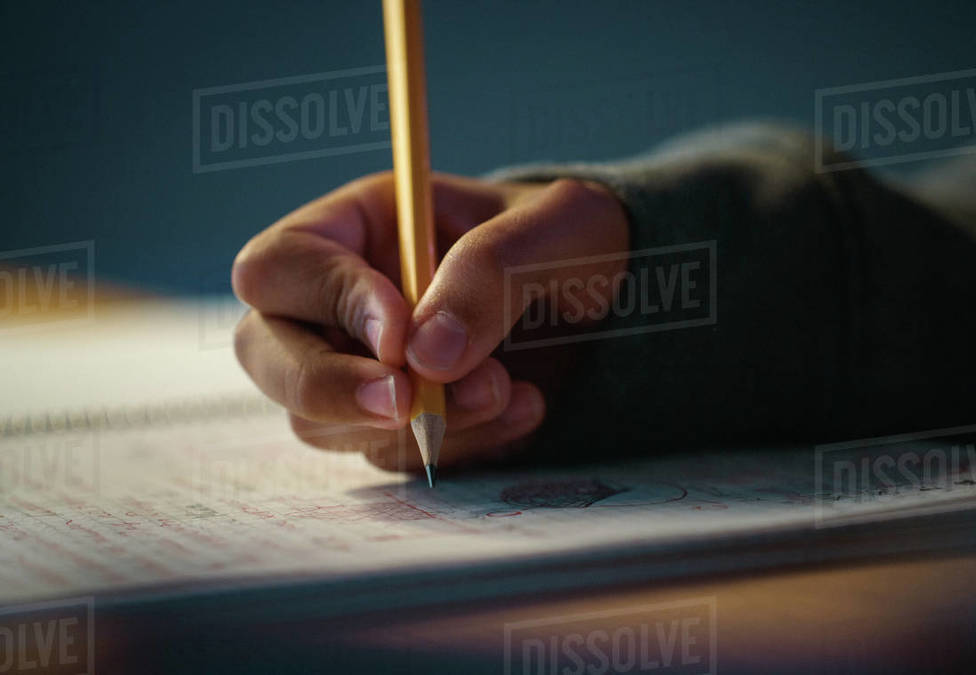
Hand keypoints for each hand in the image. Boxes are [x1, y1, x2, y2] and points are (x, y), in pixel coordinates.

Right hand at [231, 172, 628, 471]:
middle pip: (266, 354)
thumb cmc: (576, 240)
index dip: (327, 301)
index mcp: (359, 227)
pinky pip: (394, 456)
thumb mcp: (557, 230)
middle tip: (408, 403)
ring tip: (508, 390)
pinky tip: (526, 409)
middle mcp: (342, 302)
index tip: (401, 334)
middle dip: (330, 388)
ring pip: (322, 422)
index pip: (281, 265)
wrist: (619, 304)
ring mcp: (364, 369)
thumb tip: (425, 357)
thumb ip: (491, 273)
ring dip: (410, 423)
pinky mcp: (401, 424)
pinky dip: (457, 447)